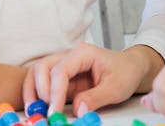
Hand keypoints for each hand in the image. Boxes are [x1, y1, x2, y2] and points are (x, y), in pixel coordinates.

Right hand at [23, 42, 147, 116]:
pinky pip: (44, 82)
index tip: (54, 111)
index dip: (55, 91)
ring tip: (34, 110)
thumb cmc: (125, 72)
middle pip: (43, 66)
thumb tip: (78, 110)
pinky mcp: (64, 78)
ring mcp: (65, 65)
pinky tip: (38, 107)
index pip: (61, 69)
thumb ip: (96, 98)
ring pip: (39, 72)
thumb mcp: (116, 87)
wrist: (131, 67)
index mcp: (84, 53)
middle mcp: (70, 56)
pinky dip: (37, 94)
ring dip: (33, 90)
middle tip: (42, 110)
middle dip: (39, 88)